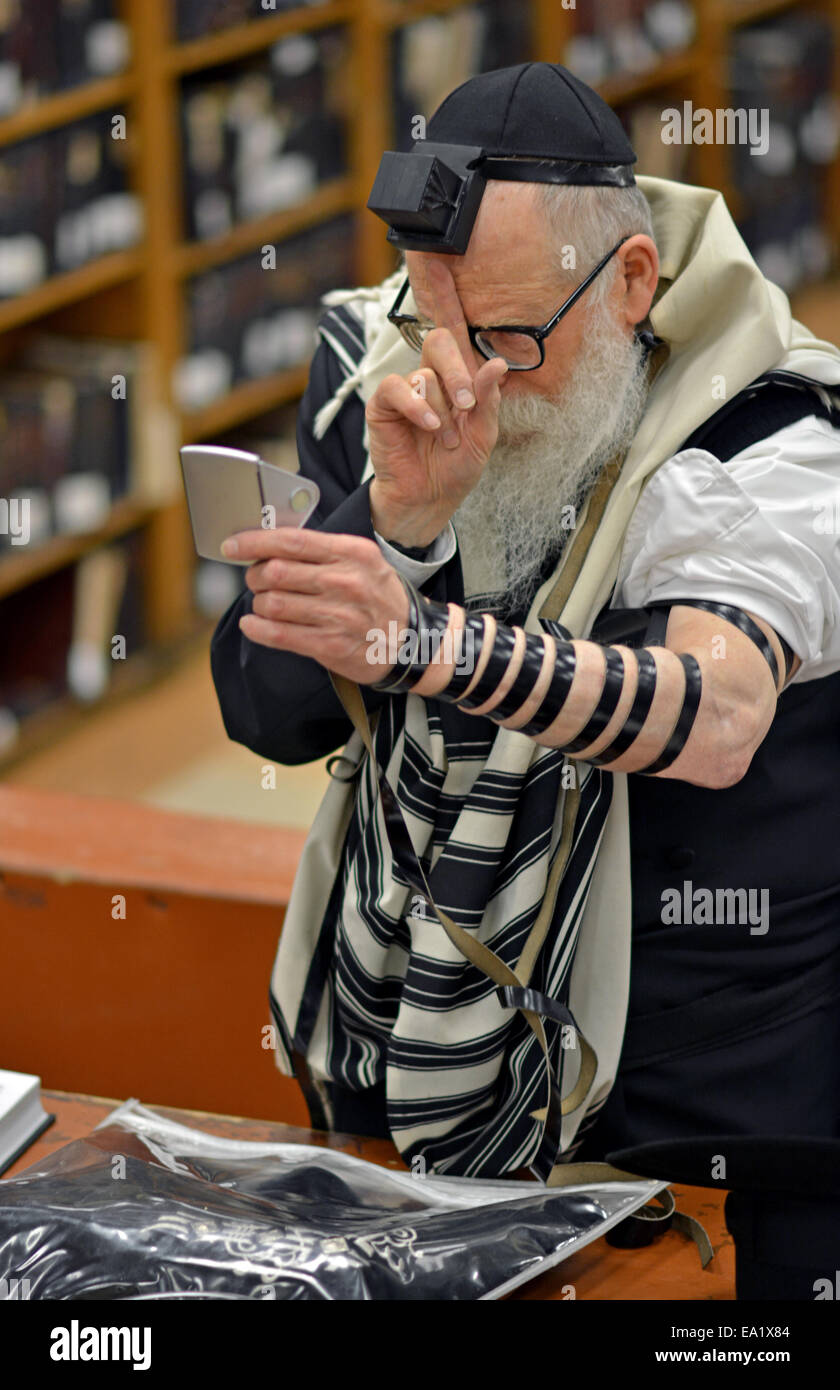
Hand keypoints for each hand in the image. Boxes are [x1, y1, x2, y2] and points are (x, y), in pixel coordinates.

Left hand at [222, 525, 409, 685]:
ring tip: (265, 604)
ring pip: (273, 603)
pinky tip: (253, 624)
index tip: (232, 546)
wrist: (413, 642)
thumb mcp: (363, 561)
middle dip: (255, 575)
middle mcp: (345, 581)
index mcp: (351, 553)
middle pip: (276, 571)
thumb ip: (322, 551)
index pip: (291, 541)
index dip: (254, 542)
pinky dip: (257, 629)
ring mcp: (338, 616)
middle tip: (256, 580)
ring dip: (259, 603)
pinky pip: (279, 635)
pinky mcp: (330, 646)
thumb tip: (270, 545)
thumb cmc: (380, 598)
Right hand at [367, 258, 508, 545]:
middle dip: (456, 372)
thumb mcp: (483, 433)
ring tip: (445, 439)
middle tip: (467, 405)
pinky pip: (394, 387)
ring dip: (440, 411)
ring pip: (424, 376)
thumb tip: (498, 363)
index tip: (479, 388)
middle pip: (439, 342)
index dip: (467, 348)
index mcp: (455, 380)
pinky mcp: (382, 405)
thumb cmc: (456, 466)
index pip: (458, 341)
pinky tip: (428, 426)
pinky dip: (414, 405)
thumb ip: (489, 398)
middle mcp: (430, 379)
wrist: (429, 497)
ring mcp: (405, 391)